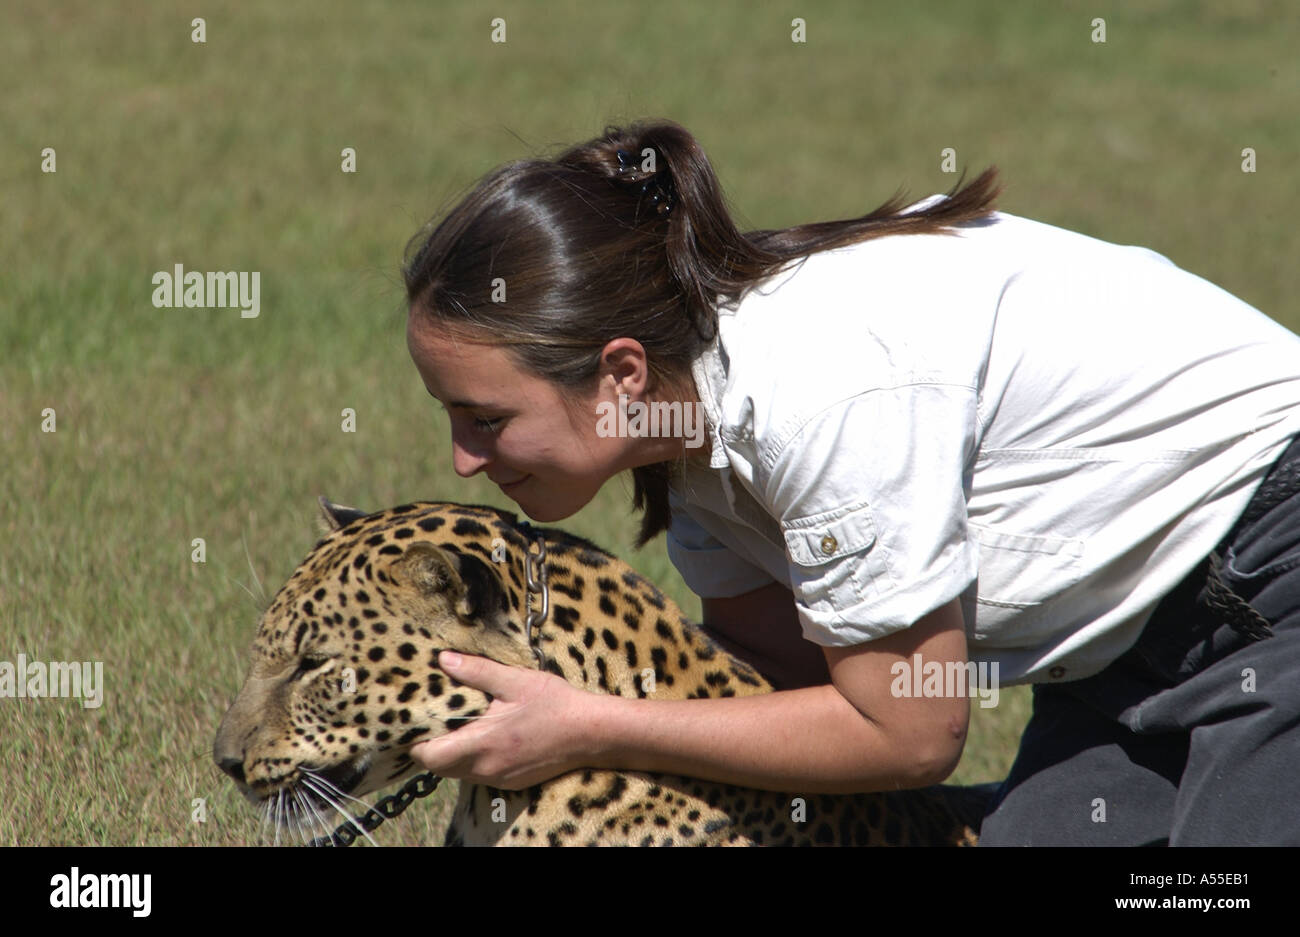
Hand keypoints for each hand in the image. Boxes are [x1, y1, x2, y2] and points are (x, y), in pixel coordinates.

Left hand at [409, 650, 604, 789]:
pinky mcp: (511, 782)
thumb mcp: (515, 680)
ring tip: (461, 725)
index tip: (421, 721)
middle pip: (440, 768)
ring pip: (459, 773)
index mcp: (483, 743)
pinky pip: (480, 775)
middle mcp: (487, 768)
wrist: (591, 733)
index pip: (430, 757)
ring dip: (454, 754)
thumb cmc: (555, 704)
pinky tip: (487, 737)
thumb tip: (444, 660)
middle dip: (434, 747)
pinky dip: (474, 760)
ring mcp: (499, 778)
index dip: (419, 742)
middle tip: (438, 720)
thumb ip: (477, 671)